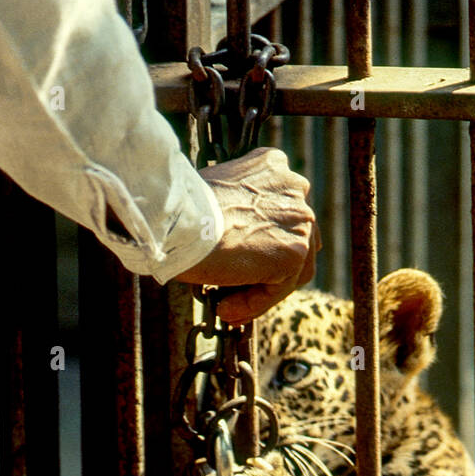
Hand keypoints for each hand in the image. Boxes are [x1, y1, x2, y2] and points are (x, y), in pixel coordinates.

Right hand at [173, 147, 320, 320]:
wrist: (175, 218)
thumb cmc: (181, 208)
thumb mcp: (214, 195)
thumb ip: (239, 210)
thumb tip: (240, 240)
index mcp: (274, 167)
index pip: (282, 214)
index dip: (264, 244)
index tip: (238, 264)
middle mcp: (294, 188)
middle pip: (295, 240)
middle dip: (270, 268)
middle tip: (237, 289)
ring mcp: (298, 220)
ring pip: (290, 269)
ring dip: (259, 291)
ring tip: (227, 305)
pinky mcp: (294, 252)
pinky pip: (278, 289)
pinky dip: (254, 303)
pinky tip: (225, 308)